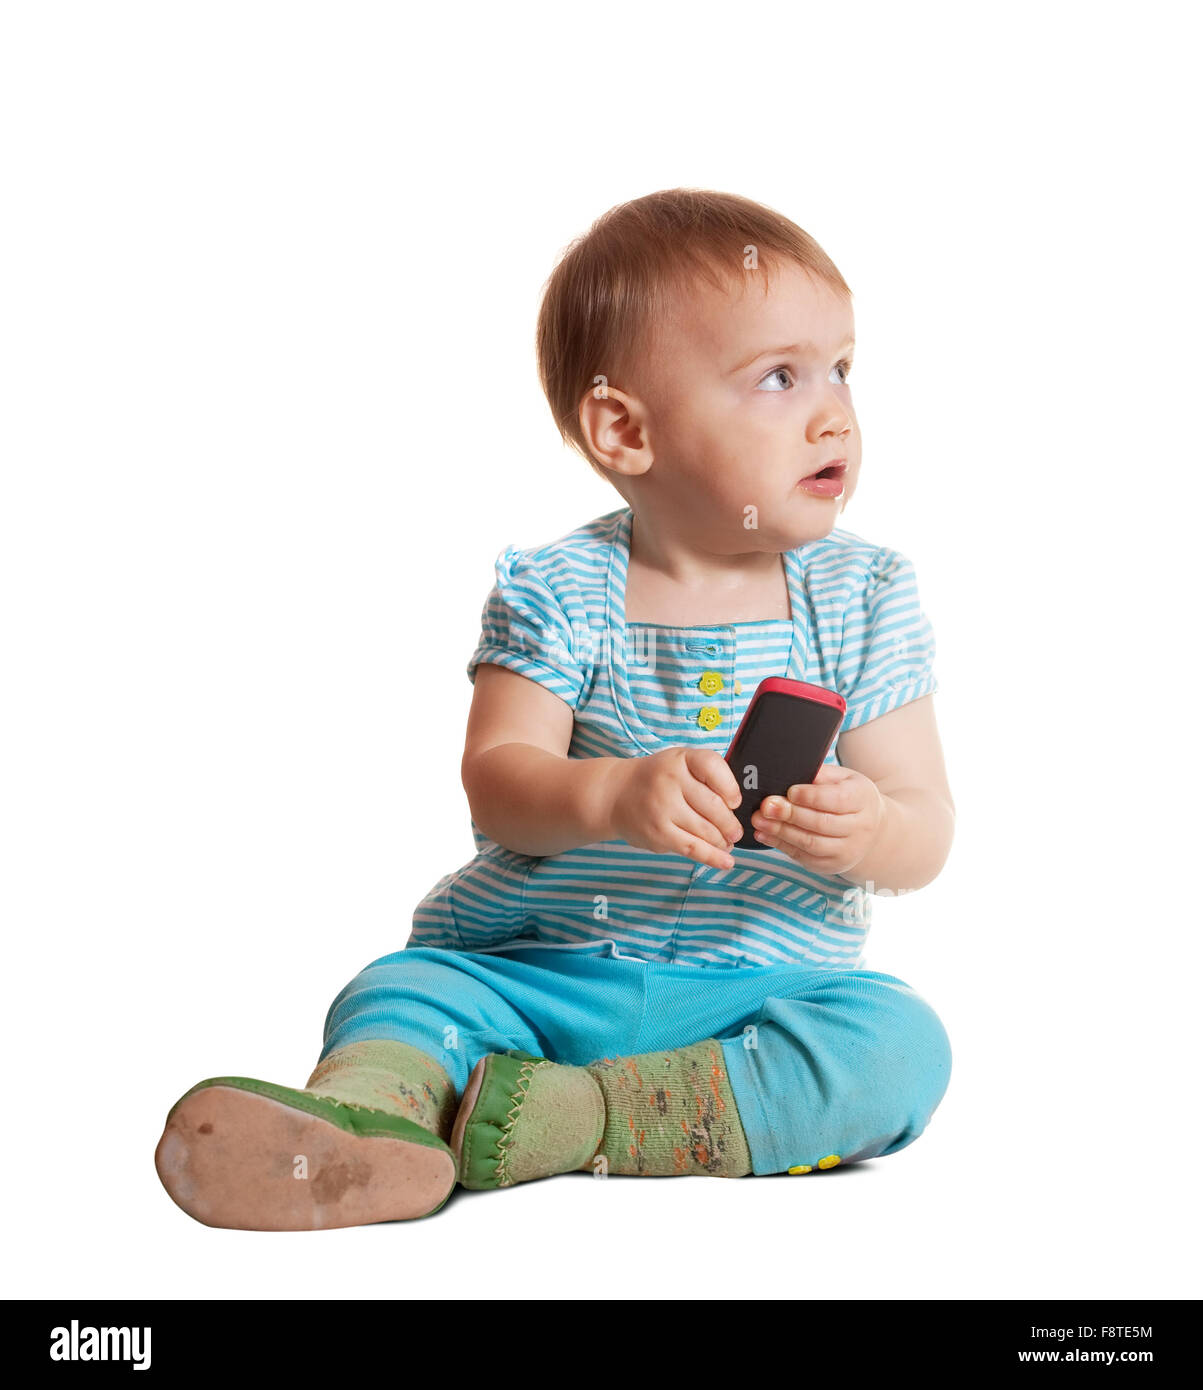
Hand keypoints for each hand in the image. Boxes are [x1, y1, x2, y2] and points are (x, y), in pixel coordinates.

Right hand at [605, 747, 744, 870]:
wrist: (615, 795)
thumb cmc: (656, 779)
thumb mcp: (679, 763)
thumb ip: (707, 775)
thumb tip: (737, 809)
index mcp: (680, 759)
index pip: (713, 768)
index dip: (730, 788)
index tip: (734, 802)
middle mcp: (670, 781)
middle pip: (714, 806)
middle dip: (730, 824)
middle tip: (736, 832)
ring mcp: (663, 808)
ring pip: (706, 830)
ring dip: (723, 841)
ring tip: (727, 844)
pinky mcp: (658, 833)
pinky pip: (692, 848)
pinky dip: (712, 857)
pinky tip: (725, 862)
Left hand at [749, 764, 884, 875]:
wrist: (871, 830)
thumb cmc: (850, 797)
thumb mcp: (843, 779)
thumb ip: (821, 776)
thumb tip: (790, 771)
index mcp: (863, 799)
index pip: (838, 800)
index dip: (811, 797)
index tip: (790, 791)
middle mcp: (860, 828)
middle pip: (821, 823)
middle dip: (790, 814)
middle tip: (766, 806)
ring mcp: (847, 850)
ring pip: (811, 843)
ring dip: (781, 832)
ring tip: (759, 821)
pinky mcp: (832, 865)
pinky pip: (804, 857)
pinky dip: (781, 846)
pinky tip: (765, 834)